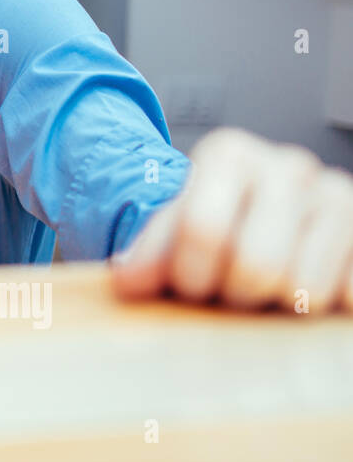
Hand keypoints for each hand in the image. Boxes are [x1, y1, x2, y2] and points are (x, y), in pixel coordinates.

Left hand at [110, 127, 352, 312]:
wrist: (261, 213)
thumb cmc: (215, 222)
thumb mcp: (172, 229)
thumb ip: (147, 253)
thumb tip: (129, 281)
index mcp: (229, 155)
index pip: (203, 230)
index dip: (188, 275)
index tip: (184, 284)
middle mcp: (288, 166)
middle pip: (256, 267)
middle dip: (233, 295)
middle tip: (226, 289)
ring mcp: (336, 195)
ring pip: (303, 290)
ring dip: (276, 305)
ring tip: (263, 286)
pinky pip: (345, 296)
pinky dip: (319, 305)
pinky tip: (302, 284)